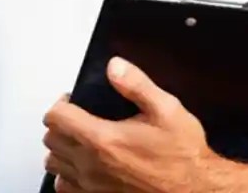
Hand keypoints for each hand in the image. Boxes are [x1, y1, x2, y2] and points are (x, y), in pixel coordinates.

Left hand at [42, 56, 229, 192]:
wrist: (196, 192)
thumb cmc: (183, 156)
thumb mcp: (167, 110)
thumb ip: (136, 85)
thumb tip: (114, 67)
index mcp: (103, 140)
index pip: (56, 117)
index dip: (62, 103)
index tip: (73, 100)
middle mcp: (91, 165)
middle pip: (51, 139)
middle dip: (61, 123)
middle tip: (78, 116)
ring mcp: (91, 187)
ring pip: (53, 165)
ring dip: (61, 149)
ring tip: (79, 140)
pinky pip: (64, 187)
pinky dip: (67, 175)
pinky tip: (83, 165)